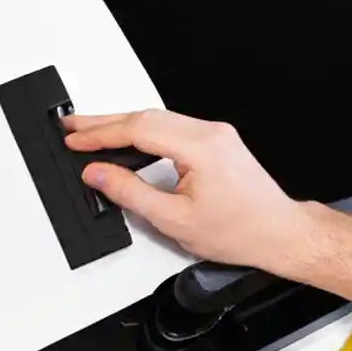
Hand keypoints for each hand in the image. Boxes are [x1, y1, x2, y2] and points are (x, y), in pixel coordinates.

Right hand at [64, 109, 316, 276]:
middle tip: (73, 128)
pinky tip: (126, 139)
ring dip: (123, 125)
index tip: (76, 141)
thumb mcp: (174, 220)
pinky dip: (143, 132)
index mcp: (200, 148)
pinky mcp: (216, 141)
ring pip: (158, 119)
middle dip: (105, 122)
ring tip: (91, 133)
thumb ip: (131, 193)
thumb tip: (99, 174)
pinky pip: (172, 126)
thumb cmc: (240, 231)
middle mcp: (209, 133)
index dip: (101, 134)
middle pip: (145, 117)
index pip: (138, 130)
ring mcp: (215, 134)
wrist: (279, 233)